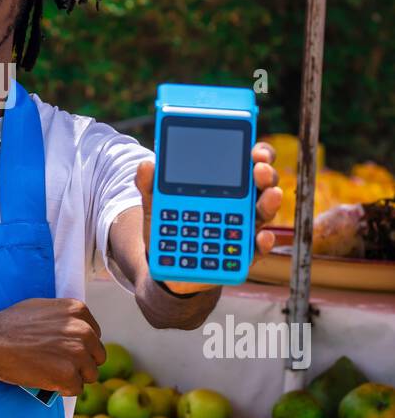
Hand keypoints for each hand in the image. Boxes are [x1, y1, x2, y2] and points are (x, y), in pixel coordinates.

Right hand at [0, 297, 104, 395]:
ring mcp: (77, 353)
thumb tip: (75, 328)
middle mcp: (84, 330)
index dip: (81, 347)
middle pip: (97, 356)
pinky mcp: (68, 375)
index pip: (95, 336)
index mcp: (79, 311)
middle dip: (81, 363)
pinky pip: (76, 389)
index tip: (65, 351)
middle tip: (60, 366)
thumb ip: (65, 317)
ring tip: (53, 374)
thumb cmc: (11, 324)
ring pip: (90, 375)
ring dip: (74, 377)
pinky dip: (63, 389)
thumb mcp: (43, 307)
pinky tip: (48, 382)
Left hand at [135, 142, 282, 295]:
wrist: (167, 266)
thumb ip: (150, 185)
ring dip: (270, 203)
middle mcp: (240, 203)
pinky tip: (263, 236)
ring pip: (264, 212)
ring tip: (270, 195)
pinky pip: (257, 248)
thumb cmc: (168, 227)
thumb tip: (146, 165)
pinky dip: (263, 242)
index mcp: (223, 183)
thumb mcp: (156, 204)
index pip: (247, 162)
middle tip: (260, 170)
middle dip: (266, 175)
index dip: (258, 154)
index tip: (255, 151)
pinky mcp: (241, 254)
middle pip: (262, 184)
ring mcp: (243, 228)